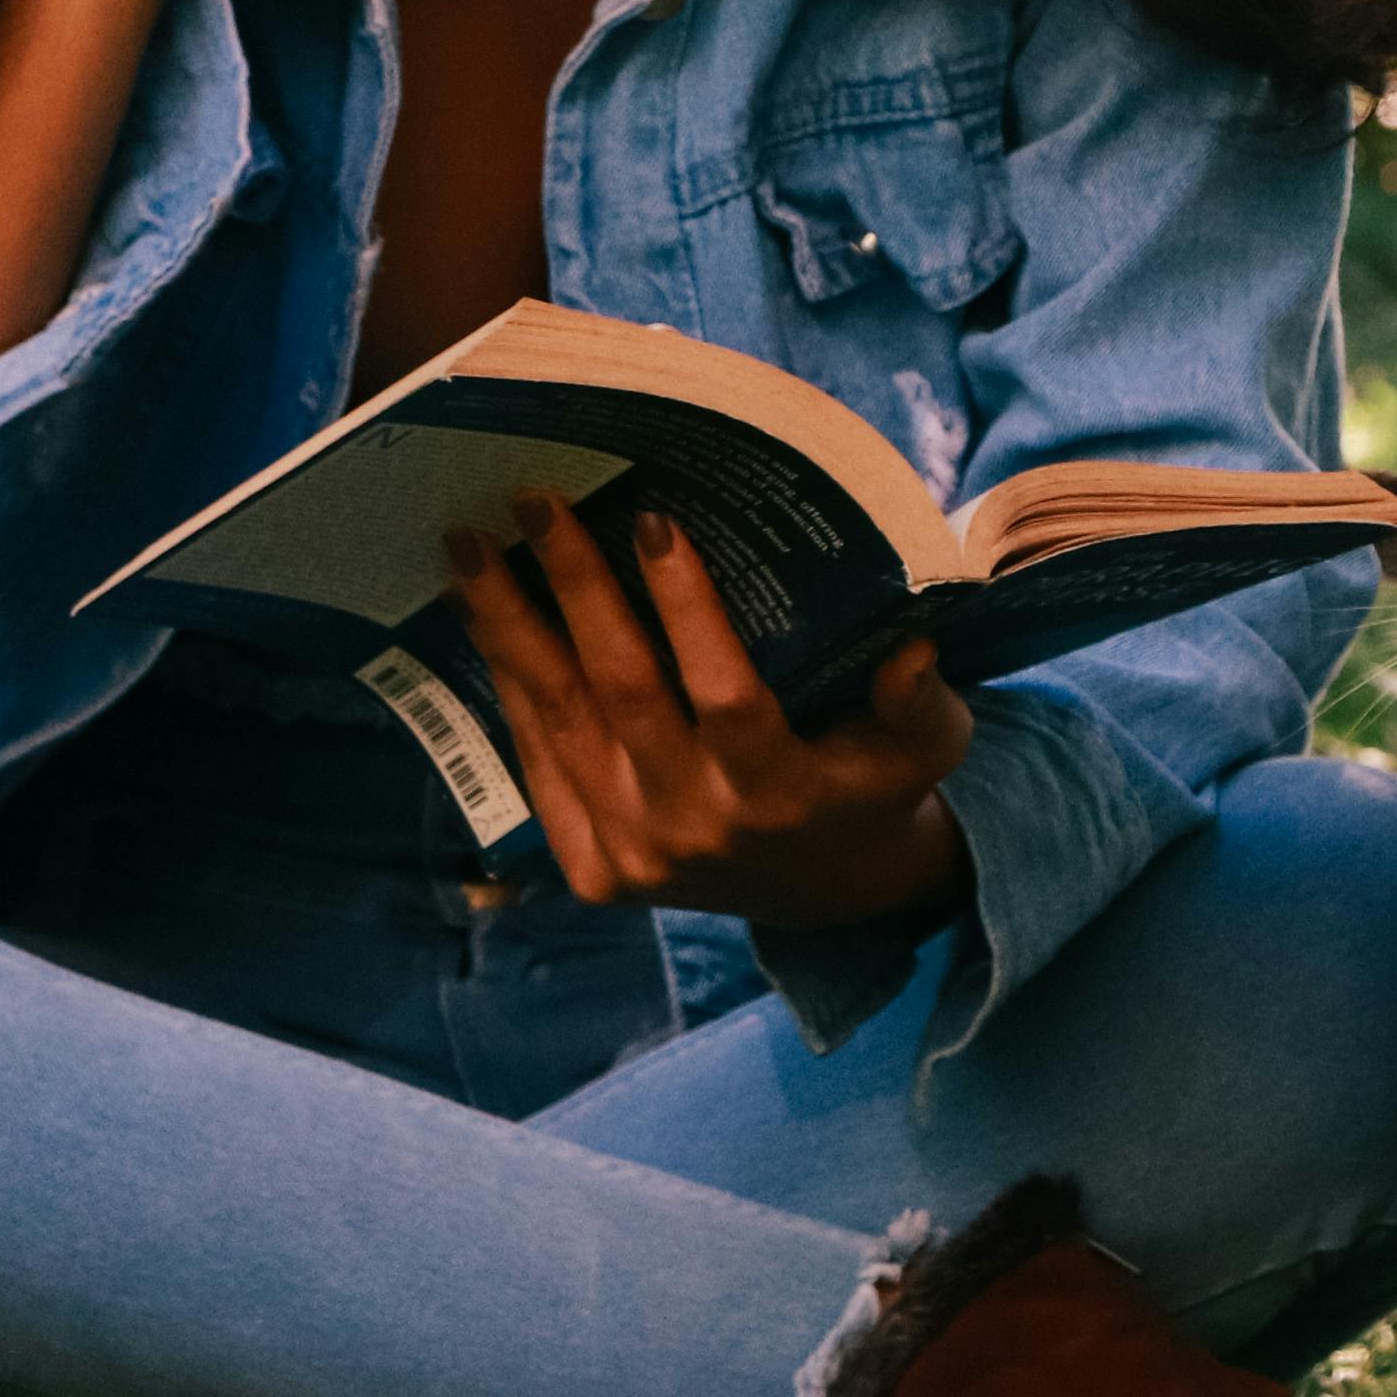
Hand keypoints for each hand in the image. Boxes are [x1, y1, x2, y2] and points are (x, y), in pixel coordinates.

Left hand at [446, 496, 977, 931]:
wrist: (827, 896)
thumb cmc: (875, 788)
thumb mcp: (926, 746)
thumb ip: (921, 699)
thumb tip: (910, 647)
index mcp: (780, 794)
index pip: (725, 693)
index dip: (687, 607)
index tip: (652, 519)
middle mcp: (697, 829)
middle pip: (620, 694)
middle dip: (573, 587)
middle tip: (535, 500)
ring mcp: (636, 856)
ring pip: (560, 722)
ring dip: (508, 628)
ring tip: (469, 549)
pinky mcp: (593, 872)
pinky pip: (539, 766)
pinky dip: (508, 690)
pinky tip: (483, 621)